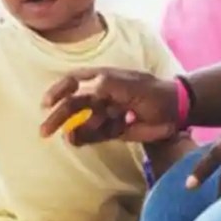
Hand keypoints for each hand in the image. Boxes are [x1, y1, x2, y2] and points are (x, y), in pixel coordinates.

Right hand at [40, 68, 179, 144]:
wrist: (175, 112)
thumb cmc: (154, 93)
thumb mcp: (133, 86)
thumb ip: (109, 85)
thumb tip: (87, 89)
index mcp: (103, 79)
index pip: (74, 81)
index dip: (58, 90)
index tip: (47, 103)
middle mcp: (100, 96)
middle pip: (73, 105)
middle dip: (58, 116)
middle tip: (44, 131)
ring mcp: (105, 113)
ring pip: (81, 122)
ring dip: (72, 130)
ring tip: (69, 139)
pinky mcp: (112, 130)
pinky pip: (93, 135)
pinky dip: (83, 138)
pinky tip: (75, 141)